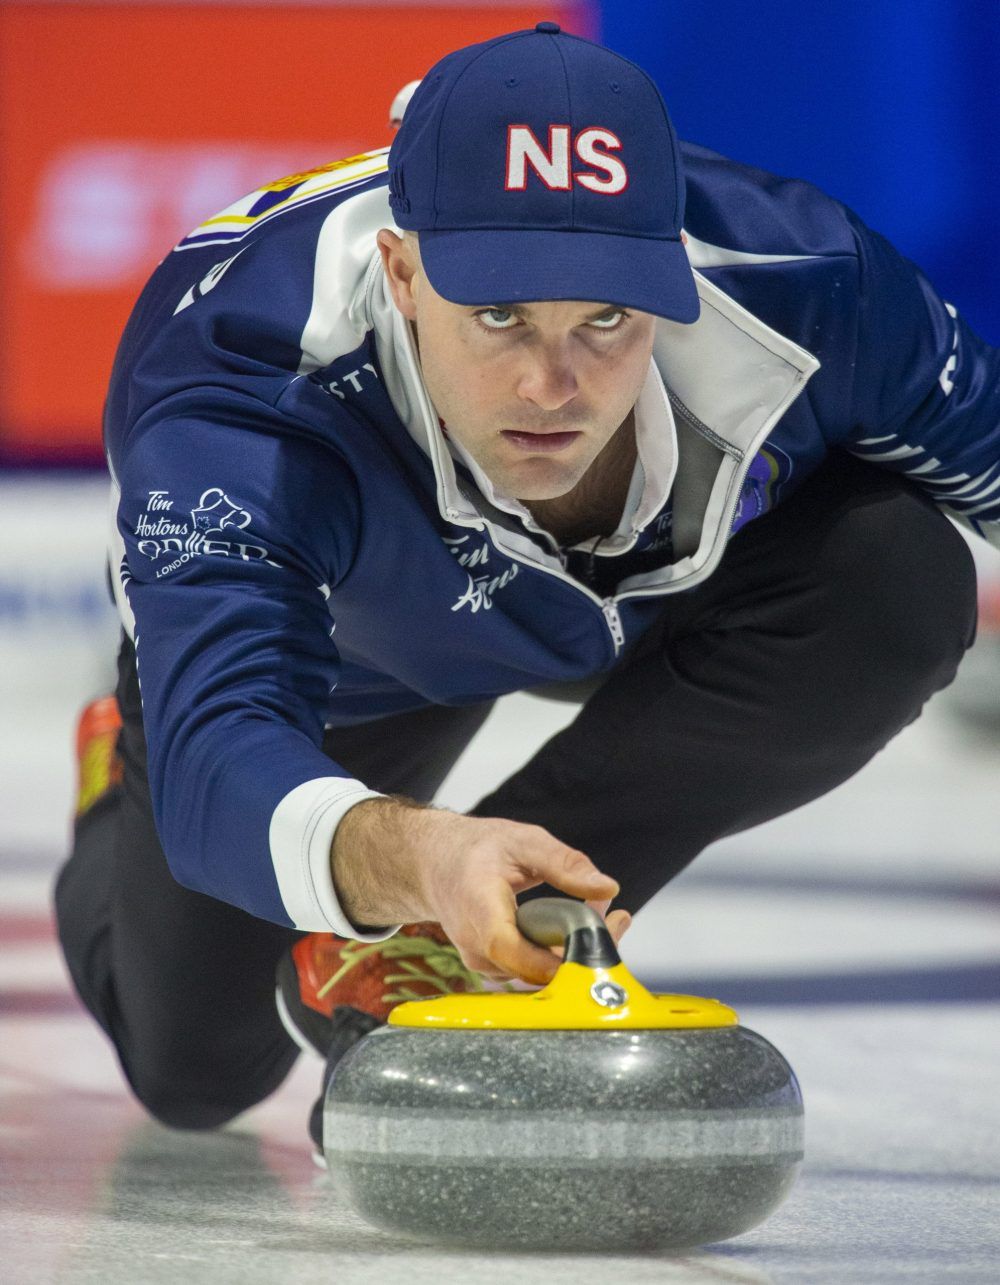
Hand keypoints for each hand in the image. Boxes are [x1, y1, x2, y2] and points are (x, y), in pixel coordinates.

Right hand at [332, 800, 630, 985]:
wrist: (435, 864)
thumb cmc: (474, 851)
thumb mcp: (523, 840)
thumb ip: (565, 864)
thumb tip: (607, 887)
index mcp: (482, 916)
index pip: (520, 956)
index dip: (562, 961)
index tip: (598, 944)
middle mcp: (480, 950)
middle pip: (542, 970)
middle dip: (585, 947)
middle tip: (616, 918)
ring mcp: (486, 964)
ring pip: (542, 973)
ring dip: (576, 946)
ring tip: (600, 912)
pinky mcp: (496, 968)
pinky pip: (534, 968)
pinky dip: (560, 948)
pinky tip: (576, 920)